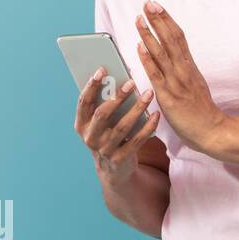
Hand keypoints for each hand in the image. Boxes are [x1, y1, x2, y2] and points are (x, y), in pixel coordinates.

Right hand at [74, 64, 160, 188]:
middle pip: (103, 113)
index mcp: (82, 124)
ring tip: (149, 93)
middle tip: (132, 82)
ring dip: (137, 108)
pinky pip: (136, 140)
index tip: (102, 69)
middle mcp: (90, 137)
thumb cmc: (109, 135)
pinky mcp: (120, 158)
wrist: (114, 170)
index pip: (84, 102)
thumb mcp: (102, 123)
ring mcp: (104, 149)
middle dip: (117, 97)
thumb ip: (105, 104)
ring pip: (122, 126)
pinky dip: (148, 126)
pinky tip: (156, 114)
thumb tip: (118, 76)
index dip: (92, 85)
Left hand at [134, 0, 227, 154]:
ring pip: (162, 53)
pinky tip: (140, 47)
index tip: (156, 6)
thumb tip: (167, 57)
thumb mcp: (193, 84)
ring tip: (138, 19)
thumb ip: (181, 71)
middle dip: (158, 20)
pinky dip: (148, 59)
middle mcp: (184, 70)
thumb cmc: (200, 111)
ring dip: (149, 34)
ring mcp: (177, 82)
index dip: (166, 20)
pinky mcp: (169, 96)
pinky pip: (157, 74)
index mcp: (190, 66)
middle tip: (147, 3)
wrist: (212, 131)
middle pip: (171, 39)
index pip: (178, 36)